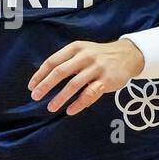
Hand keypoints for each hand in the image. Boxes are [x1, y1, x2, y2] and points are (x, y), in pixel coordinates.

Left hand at [27, 39, 143, 116]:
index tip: (31, 87)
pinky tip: (70, 111)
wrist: (127, 55)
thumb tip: (43, 80)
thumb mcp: (82, 52)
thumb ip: (66, 62)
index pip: (52, 61)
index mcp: (75, 48)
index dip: (40, 75)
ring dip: (61, 97)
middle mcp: (85, 56)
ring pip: (74, 84)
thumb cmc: (98, 56)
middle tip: (35, 97)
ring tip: (50, 108)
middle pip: (60, 72)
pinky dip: (79, 103)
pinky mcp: (107, 80)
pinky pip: (90, 94)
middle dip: (46, 85)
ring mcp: (97, 68)